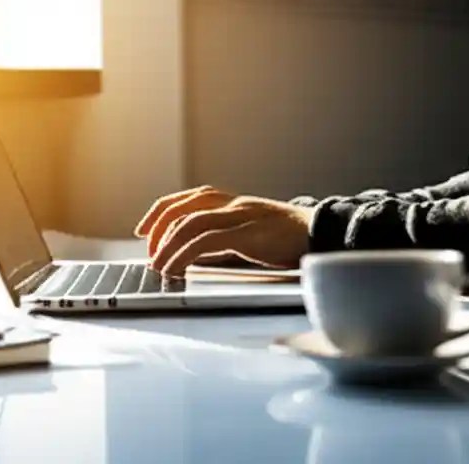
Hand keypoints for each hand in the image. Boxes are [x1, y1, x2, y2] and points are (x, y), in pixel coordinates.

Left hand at [133, 185, 314, 277]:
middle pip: (184, 206)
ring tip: (159, 265)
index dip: (161, 212)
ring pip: (191, 222)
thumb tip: (193, 257)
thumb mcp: (251, 236)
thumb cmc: (288, 240)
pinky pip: (208, 240)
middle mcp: (234, 204)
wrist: (324, 234)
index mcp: (233, 203)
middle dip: (159, 228)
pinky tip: (177, 268)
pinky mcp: (250, 233)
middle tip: (151, 253)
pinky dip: (185, 253)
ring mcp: (242, 216)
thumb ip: (224, 242)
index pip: (188, 199)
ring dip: (168, 245)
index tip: (144, 230)